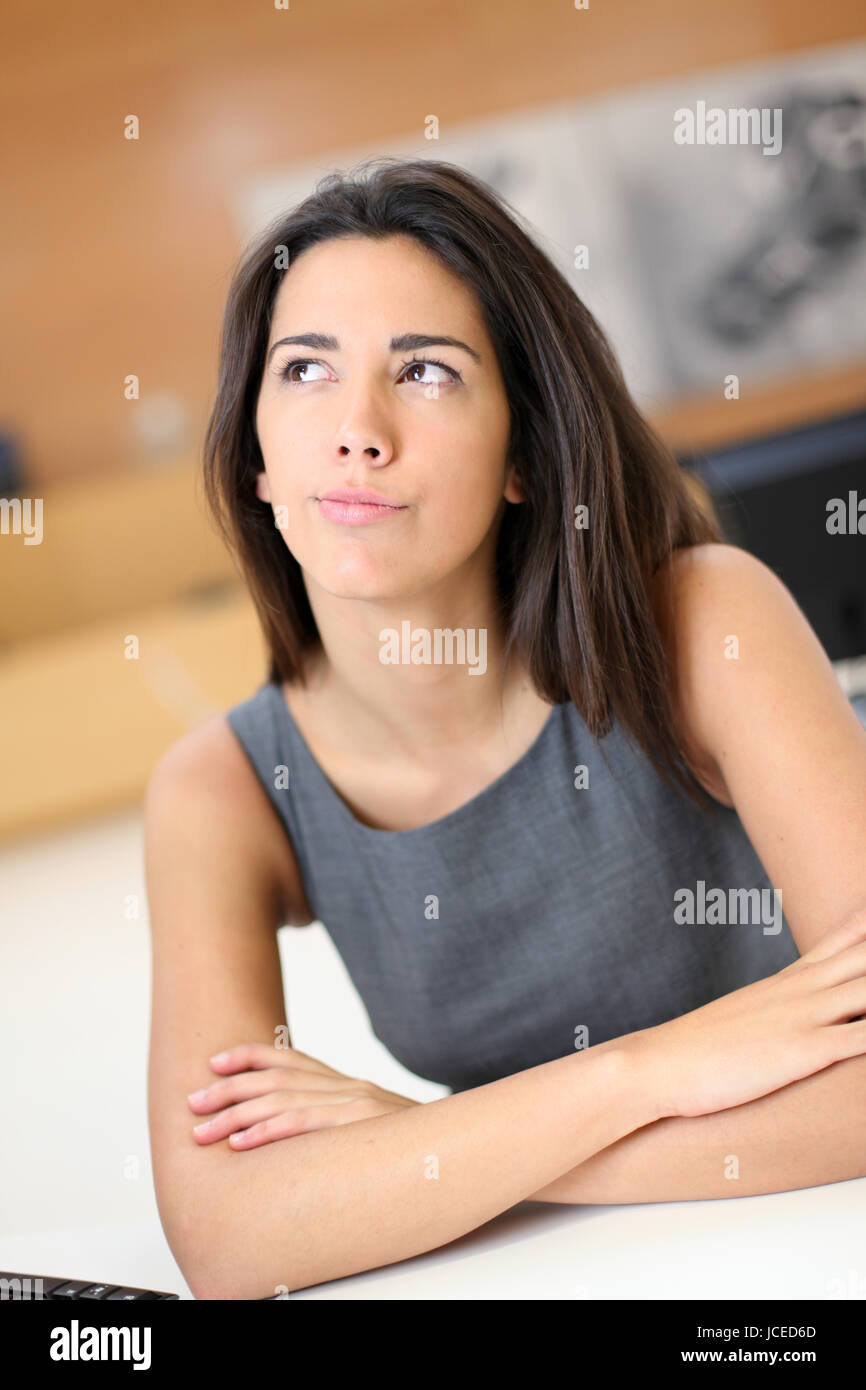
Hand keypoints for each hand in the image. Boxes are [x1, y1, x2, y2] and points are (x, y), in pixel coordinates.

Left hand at [186, 1041, 419, 1148]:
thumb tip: (297, 1129)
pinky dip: (265, 1131)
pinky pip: (302, 1124)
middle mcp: (344, 1084)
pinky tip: (239, 1143)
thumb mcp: (371, 1123)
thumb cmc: (410, 1143)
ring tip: (203, 1131)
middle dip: (227, 1090)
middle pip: (273, 1077)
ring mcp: (351, 1102)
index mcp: (344, 1081)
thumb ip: (337, 1117)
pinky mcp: (356, 1123)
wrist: (457, 1144)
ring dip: (234, 1116)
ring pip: (279, 1100)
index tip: (214, 1064)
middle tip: (193, 1104)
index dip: (247, 1057)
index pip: (287, 1057)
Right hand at [629, 907, 865, 1118]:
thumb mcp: (746, 1016)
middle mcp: (805, 990)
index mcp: (792, 980)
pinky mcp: (803, 1051)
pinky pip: (863, 1040)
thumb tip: (795, 1013)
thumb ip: (779, 1007)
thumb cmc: (699, 1048)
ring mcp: (806, 1017)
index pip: (849, 936)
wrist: (660, 1063)